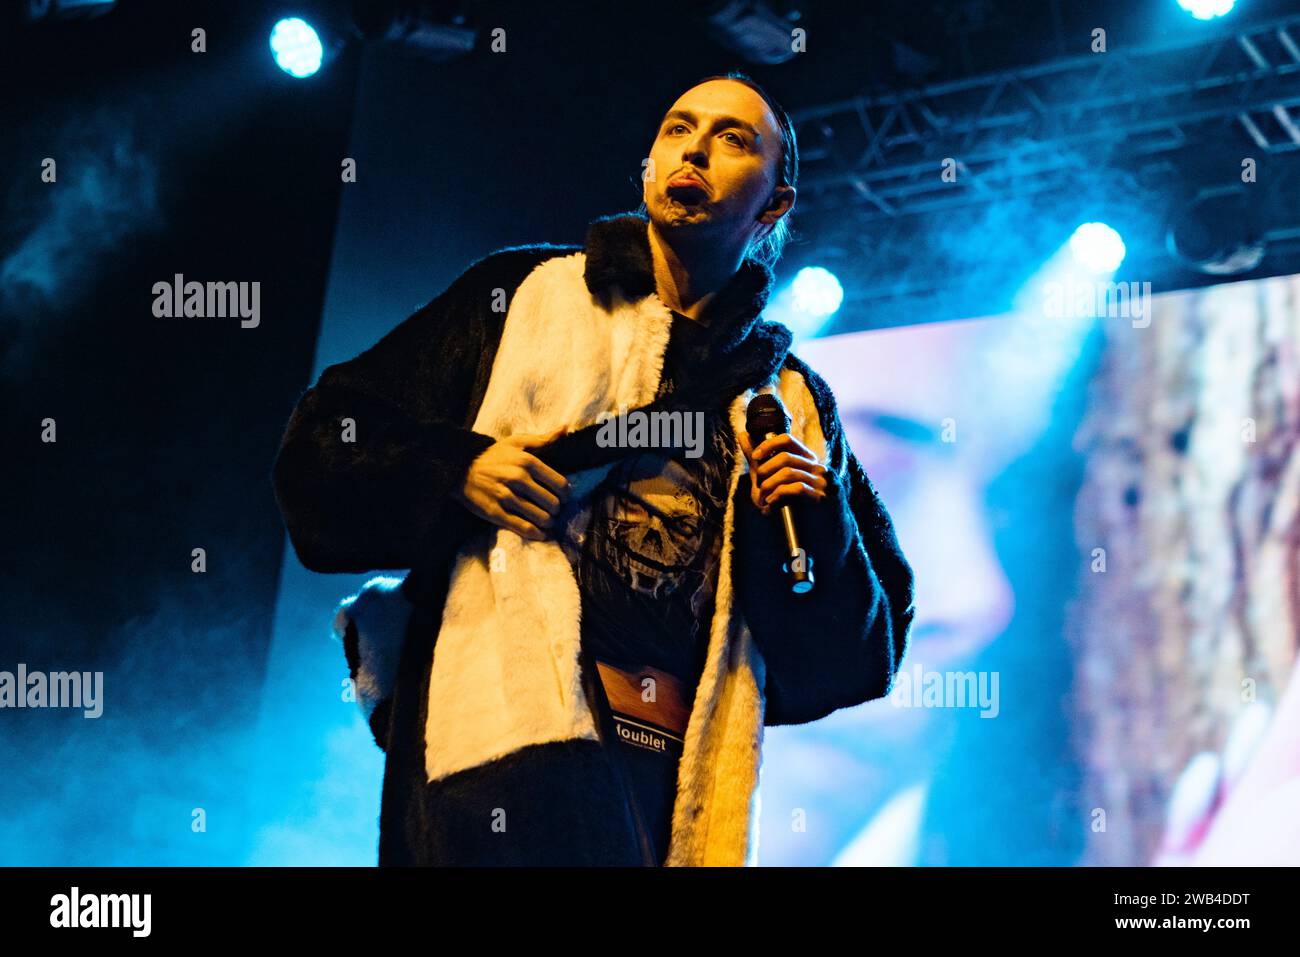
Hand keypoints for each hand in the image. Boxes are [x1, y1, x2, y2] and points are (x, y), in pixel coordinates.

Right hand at [453, 425, 570, 540]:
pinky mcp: (496, 513)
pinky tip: (540, 533)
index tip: (562, 497)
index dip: (565, 494)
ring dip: (548, 522)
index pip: (560, 484)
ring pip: (541, 517)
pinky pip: (524, 528)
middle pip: (553, 503)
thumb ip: (542, 438)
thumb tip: (565, 429)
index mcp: (527, 462)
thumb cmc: (493, 456)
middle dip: (557, 509)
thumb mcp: (516, 442)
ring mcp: (507, 497)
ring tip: (547, 520)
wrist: (461, 469)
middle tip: (553, 510)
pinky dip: (536, 534)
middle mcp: (519, 479)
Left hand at [737, 431, 827, 516]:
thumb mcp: (772, 478)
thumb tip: (743, 435)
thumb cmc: (792, 505)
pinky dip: (778, 496)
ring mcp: (822, 482)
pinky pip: (796, 488)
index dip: (768, 445)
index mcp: (807, 460)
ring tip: (764, 499)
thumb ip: (759, 459)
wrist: (815, 533)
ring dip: (768, 487)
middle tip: (759, 488)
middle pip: (785, 457)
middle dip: (765, 472)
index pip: (787, 440)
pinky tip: (771, 505)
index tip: (755, 457)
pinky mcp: (822, 497)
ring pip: (788, 473)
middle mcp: (817, 467)